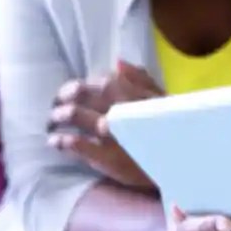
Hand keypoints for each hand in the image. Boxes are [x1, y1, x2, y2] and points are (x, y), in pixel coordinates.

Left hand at [47, 61, 161, 189]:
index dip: (83, 84)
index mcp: (134, 94)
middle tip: (57, 106)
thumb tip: (117, 63)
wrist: (177, 166)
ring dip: (57, 116)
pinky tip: (56, 141)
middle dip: (62, 97)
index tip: (74, 92)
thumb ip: (142, 80)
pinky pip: (74, 143)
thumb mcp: (163, 101)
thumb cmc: (168, 132)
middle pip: (80, 93)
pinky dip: (60, 140)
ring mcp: (111, 133)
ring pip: (73, 114)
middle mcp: (121, 108)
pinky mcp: (105, 157)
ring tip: (52, 123)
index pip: (100, 80)